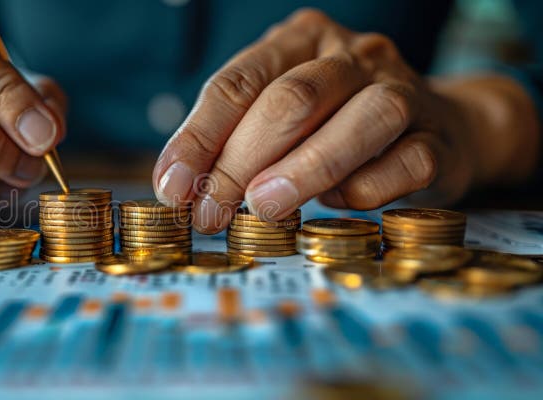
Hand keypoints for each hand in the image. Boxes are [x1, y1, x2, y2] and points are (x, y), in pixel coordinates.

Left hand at [153, 9, 538, 232]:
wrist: (439, 127)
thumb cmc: (336, 124)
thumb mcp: (279, 118)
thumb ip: (234, 141)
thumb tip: (182, 189)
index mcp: (300, 40)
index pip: (238, 83)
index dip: (199, 138)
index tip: (172, 187)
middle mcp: (354, 54)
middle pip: (292, 99)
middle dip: (242, 162)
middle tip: (213, 213)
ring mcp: (404, 90)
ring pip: (363, 119)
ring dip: (305, 169)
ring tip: (265, 207)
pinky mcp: (438, 139)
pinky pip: (406, 163)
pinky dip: (366, 190)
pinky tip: (339, 203)